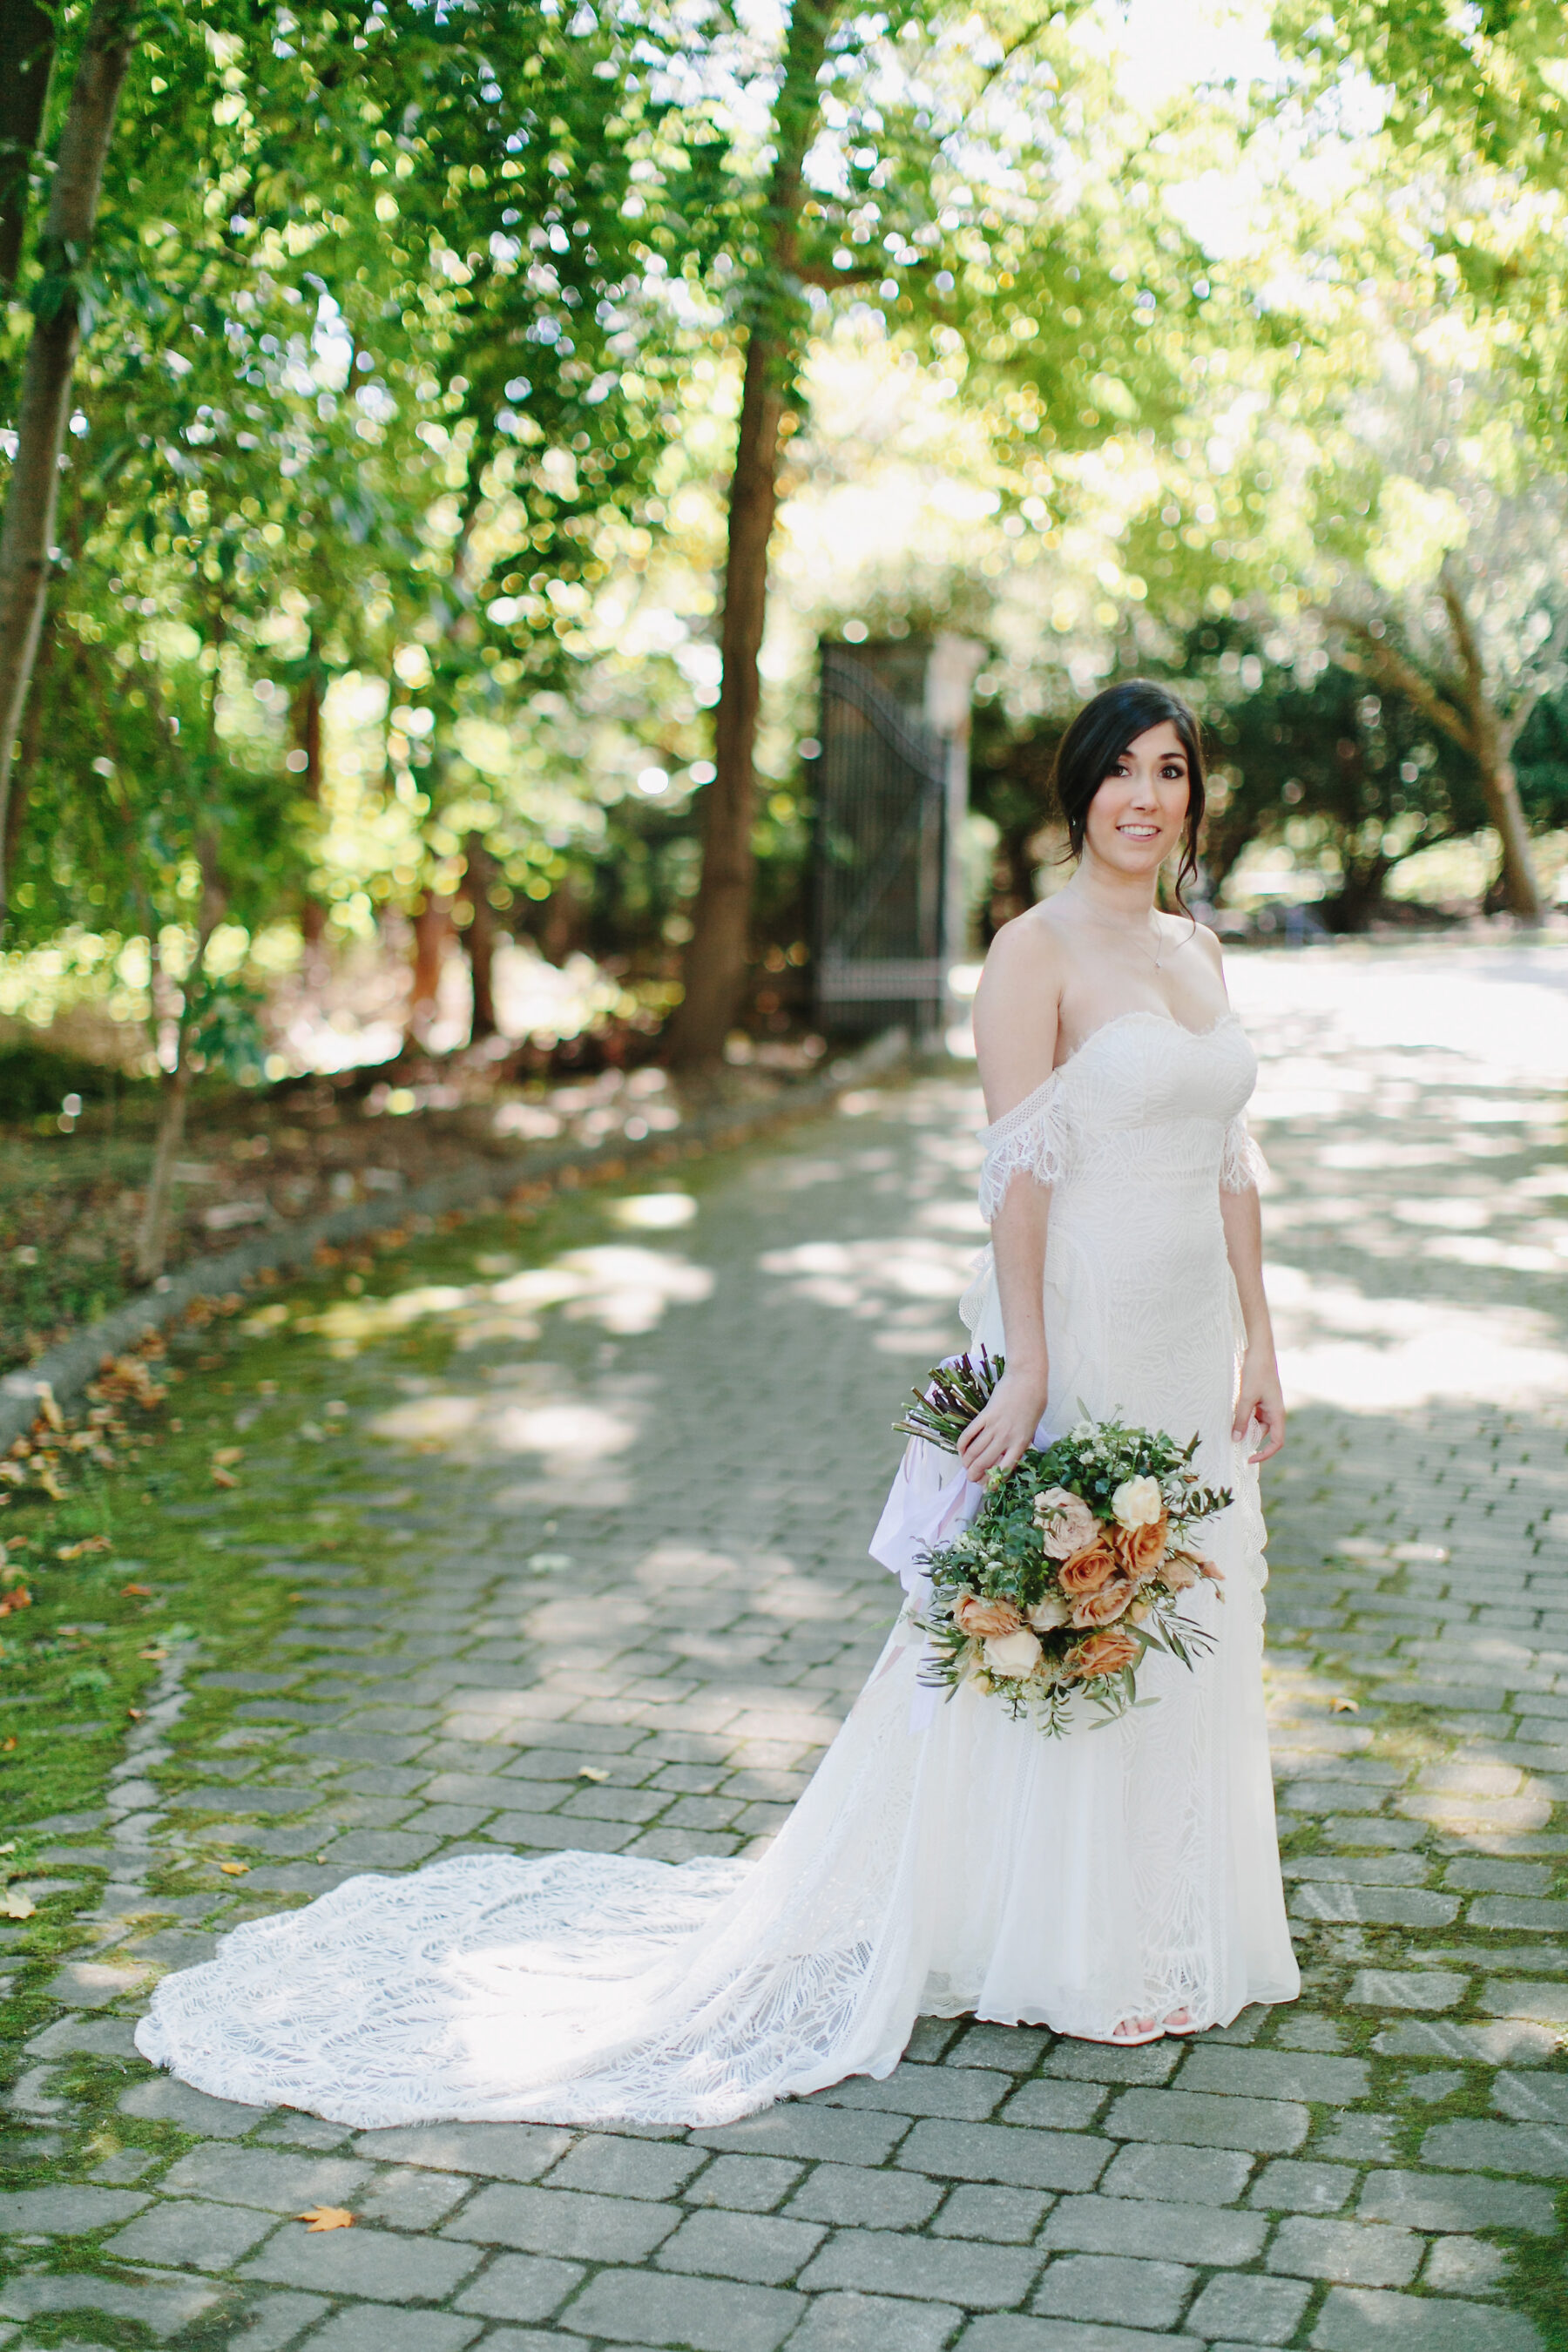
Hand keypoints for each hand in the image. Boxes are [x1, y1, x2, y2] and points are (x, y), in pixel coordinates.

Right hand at [957, 1363, 1050, 1483]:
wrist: (1027, 1378)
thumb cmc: (1035, 1401)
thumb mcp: (1033, 1426)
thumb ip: (1021, 1441)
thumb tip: (1009, 1454)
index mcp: (1022, 1443)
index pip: (1005, 1469)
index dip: (994, 1481)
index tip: (987, 1488)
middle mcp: (1007, 1437)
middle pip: (985, 1462)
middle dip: (975, 1474)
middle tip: (971, 1479)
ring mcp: (995, 1426)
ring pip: (975, 1450)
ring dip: (967, 1461)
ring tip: (965, 1466)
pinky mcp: (985, 1415)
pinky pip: (969, 1434)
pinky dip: (962, 1444)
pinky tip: (961, 1450)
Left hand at [1234, 1346, 1284, 1463]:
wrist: (1258, 1350)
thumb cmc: (1257, 1372)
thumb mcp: (1246, 1397)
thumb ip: (1241, 1419)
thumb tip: (1236, 1440)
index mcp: (1277, 1414)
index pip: (1277, 1442)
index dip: (1265, 1454)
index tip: (1249, 1459)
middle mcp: (1273, 1412)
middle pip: (1262, 1433)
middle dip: (1248, 1438)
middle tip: (1230, 1440)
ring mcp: (1265, 1405)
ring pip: (1254, 1423)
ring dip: (1242, 1425)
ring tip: (1229, 1424)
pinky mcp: (1258, 1398)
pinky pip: (1250, 1413)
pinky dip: (1241, 1416)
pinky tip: (1230, 1413)